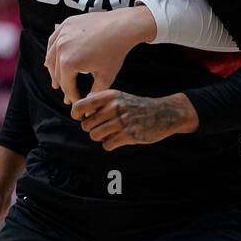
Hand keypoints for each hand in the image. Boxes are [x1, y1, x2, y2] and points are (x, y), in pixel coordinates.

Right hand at [45, 5, 156, 104]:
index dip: (71, 96)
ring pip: (51, 56)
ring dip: (53, 69)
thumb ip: (94, 94)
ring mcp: (61, 34)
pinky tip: (53, 58)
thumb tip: (90, 111)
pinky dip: (52, 51)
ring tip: (56, 79)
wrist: (123, 26)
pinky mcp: (65, 24)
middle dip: (63, 85)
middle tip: (66, 94)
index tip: (75, 102)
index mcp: (68, 63)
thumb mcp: (105, 77)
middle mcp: (60, 48)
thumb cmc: (116, 51)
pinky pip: (53, 40)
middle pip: (57, 72)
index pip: (66, 85)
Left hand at [71, 90, 197, 150]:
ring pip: (94, 136)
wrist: (164, 113)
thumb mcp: (119, 96)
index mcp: (110, 95)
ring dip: (101, 137)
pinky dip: (110, 144)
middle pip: (86, 125)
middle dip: (92, 128)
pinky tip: (119, 139)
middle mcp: (114, 107)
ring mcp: (121, 121)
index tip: (81, 118)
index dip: (76, 114)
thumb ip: (100, 101)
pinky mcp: (128, 135)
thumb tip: (79, 111)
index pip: (80, 106)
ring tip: (112, 133)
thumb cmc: (137, 106)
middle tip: (104, 127)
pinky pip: (106, 145)